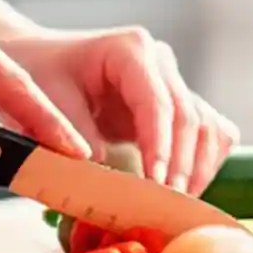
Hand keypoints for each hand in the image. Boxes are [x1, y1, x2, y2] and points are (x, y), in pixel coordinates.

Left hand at [0, 26, 239, 195]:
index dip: (159, 145)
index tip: (155, 182)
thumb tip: (101, 167)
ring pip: (207, 126)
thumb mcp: (46, 97)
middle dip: (180, 164)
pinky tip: (186, 189)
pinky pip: (208, 132)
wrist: (45, 61)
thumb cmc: (44, 74)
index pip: (156, 101)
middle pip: (189, 116)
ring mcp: (173, 82)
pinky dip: (203, 162)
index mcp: (130, 49)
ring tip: (176, 203)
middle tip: (166, 203)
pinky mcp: (178, 105)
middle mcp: (160, 62)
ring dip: (198, 167)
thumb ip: (73, 130)